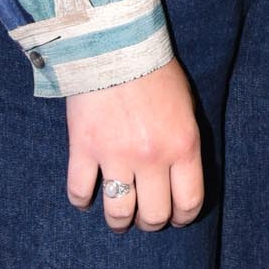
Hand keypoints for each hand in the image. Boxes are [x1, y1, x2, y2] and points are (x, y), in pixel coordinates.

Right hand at [65, 61, 204, 232]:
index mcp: (182, 146)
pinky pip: (80, 190)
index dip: (182, 217)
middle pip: (154, 214)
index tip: (176, 218)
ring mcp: (115, 156)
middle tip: (146, 219)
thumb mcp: (185, 107)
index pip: (188, 202)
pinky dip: (81, 201)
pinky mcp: (84, 148)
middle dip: (151, 223)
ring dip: (119, 223)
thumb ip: (184, 143)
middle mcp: (151, 158)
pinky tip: (85, 200)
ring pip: (119, 212)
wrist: (115, 44)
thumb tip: (180, 174)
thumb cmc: (154, 71)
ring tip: (118, 221)